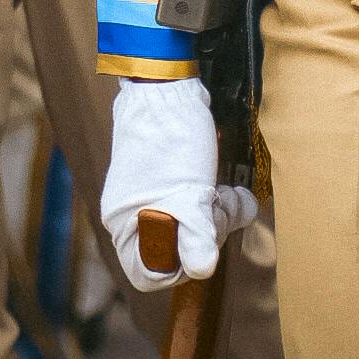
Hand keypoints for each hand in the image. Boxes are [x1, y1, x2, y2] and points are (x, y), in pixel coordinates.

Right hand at [101, 75, 256, 290]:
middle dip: (207, 232)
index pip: (147, 272)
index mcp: (125, 223)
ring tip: (230, 193)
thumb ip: (195, 236)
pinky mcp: (178, 180)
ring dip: (222, 215)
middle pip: (177, 251)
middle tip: (217, 207)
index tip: (199, 245)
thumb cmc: (171, 139)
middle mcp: (137, 213)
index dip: (177, 267)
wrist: (169, 85)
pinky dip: (222, 200)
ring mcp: (158, 196)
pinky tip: (233, 189)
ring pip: (196, 227)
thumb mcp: (187, 193)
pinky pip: (202, 205)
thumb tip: (203, 270)